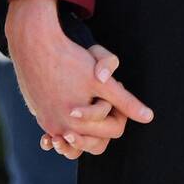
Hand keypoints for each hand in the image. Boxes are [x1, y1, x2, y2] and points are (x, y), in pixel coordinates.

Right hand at [6, 0, 152, 156]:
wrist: (34, 44)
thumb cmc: (70, 59)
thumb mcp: (102, 80)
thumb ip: (125, 101)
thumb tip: (149, 117)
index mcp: (80, 124)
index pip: (113, 131)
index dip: (121, 113)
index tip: (116, 94)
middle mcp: (62, 130)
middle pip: (95, 139)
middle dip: (104, 121)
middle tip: (103, 98)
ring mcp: (48, 123)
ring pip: (74, 138)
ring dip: (85, 128)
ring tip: (90, 106)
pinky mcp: (38, 115)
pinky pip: (58, 128)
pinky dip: (67, 123)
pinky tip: (73, 108)